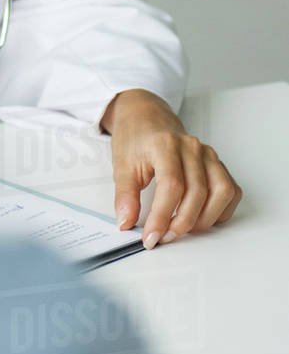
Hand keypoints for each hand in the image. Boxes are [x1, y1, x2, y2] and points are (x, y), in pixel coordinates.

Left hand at [100, 89, 242, 248]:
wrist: (146, 116)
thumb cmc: (136, 137)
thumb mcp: (122, 164)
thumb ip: (125, 195)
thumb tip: (127, 223)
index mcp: (166, 145)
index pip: (171, 186)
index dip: (162, 217)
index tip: (151, 237)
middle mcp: (192, 148)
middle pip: (197, 193)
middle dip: (181, 223)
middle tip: (164, 237)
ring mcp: (208, 155)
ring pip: (220, 192)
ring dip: (204, 219)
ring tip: (181, 229)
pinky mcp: (217, 163)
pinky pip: (231, 190)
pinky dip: (220, 210)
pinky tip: (202, 217)